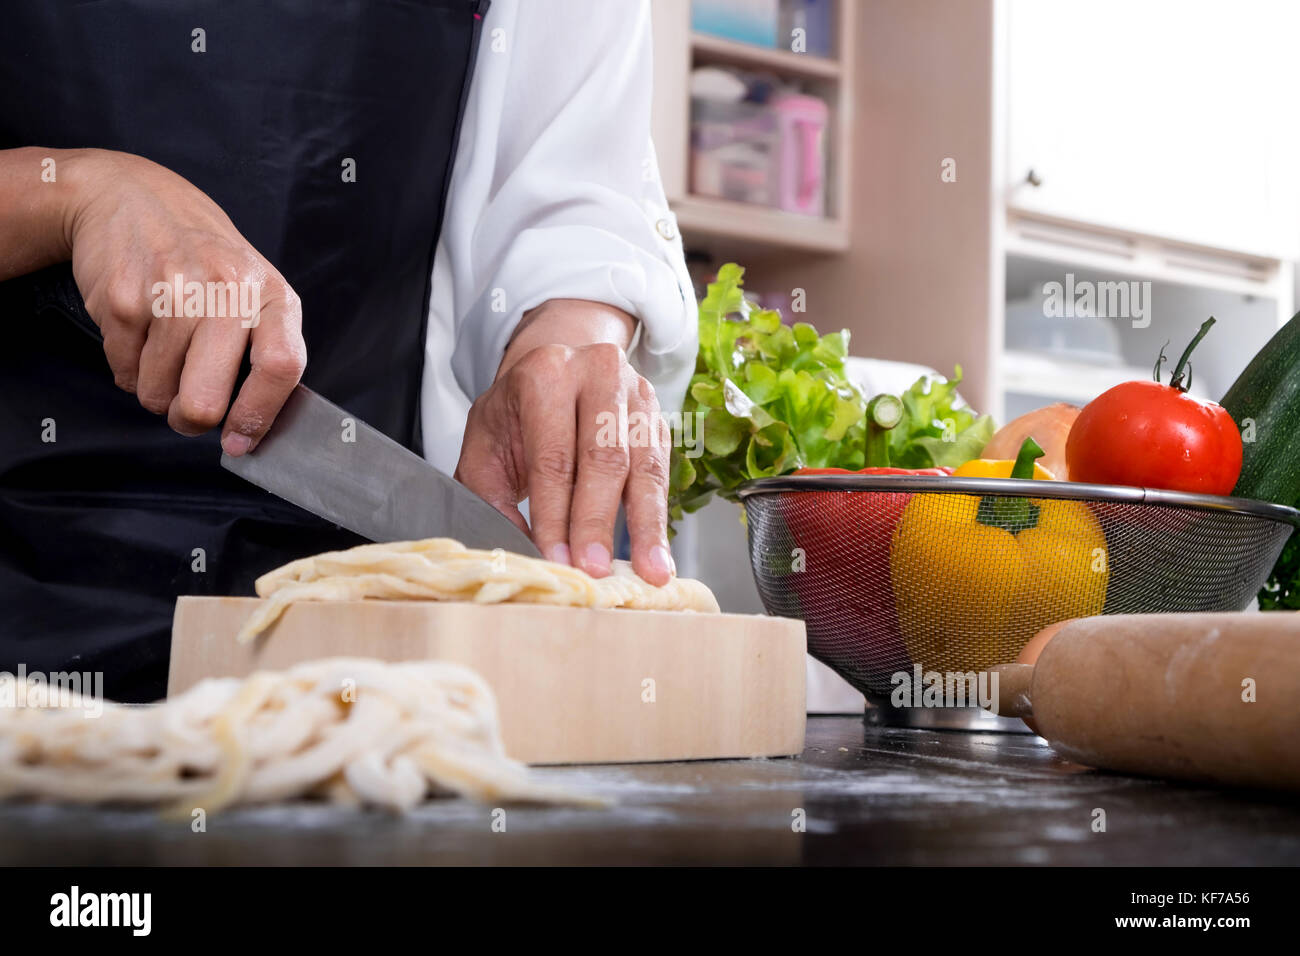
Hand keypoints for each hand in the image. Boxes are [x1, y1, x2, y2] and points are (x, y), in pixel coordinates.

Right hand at [64, 149, 304, 454]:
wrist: (132, 196)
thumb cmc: (204, 258)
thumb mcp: (254, 290)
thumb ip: (264, 350)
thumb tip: (254, 426)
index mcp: (270, 296)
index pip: (281, 367)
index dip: (258, 416)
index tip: (240, 442)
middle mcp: (226, 292)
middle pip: (206, 400)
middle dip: (191, 419)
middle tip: (188, 409)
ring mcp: (172, 294)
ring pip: (157, 394)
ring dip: (156, 389)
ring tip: (164, 350)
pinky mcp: (123, 298)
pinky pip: (123, 372)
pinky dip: (128, 367)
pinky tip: (139, 332)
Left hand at [455, 300, 674, 584]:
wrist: (556, 373)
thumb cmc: (516, 417)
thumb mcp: (484, 447)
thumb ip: (491, 497)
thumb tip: (520, 551)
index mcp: (545, 376)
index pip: (552, 456)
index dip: (555, 514)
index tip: (557, 560)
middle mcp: (597, 374)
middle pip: (603, 457)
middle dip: (598, 521)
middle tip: (595, 570)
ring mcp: (635, 393)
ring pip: (644, 465)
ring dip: (645, 525)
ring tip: (648, 571)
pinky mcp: (658, 417)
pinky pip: (662, 471)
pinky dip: (658, 517)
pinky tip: (658, 554)